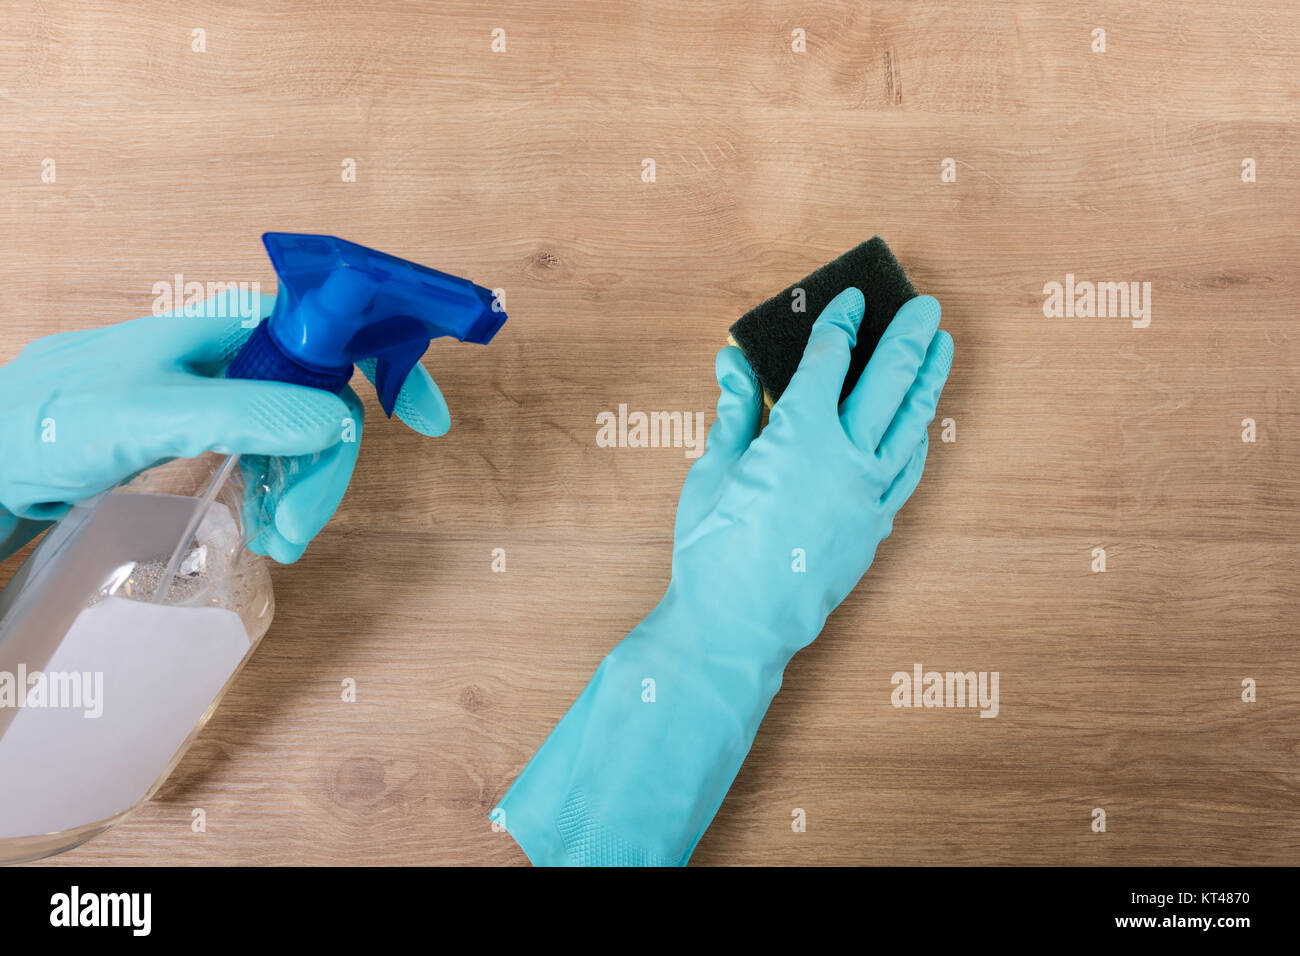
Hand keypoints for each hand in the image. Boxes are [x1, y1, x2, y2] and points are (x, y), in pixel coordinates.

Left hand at [0, 289, 450, 562]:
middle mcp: (235, 351)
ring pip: (304, 434)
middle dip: (328, 465)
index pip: (334, 329)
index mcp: (229, 324)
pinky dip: (282, 492)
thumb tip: (337, 420)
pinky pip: (273, 455)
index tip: (426, 419)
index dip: (391, 362)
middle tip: (302, 527)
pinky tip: (267, 522)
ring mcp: (224, 392)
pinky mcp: (210, 429)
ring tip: (280, 540)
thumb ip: (244, 411)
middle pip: (325, 398)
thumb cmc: (50, 420)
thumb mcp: (150, 413)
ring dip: (306, 489)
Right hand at [494, 287, 952, 865]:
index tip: (849, 299)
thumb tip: (735, 361)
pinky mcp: (876, 527)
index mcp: (798, 433)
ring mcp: (868, 494)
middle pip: (885, 381)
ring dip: (927, 381)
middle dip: (906, 337)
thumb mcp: (713, 468)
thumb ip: (736, 410)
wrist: (739, 622)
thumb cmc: (715, 546)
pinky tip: (920, 425)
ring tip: (941, 348)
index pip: (827, 360)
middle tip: (925, 305)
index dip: (839, 324)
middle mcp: (844, 457)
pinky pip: (906, 472)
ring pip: (909, 425)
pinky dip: (916, 441)